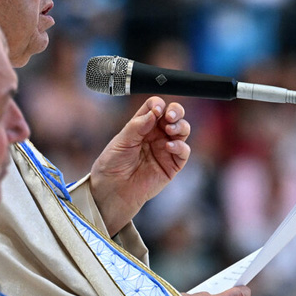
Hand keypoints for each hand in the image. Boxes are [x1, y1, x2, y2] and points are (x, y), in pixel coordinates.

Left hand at [90, 97, 190, 235]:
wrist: (112, 190)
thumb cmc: (112, 165)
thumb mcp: (121, 141)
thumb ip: (137, 126)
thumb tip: (154, 112)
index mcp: (142, 125)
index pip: (155, 107)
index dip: (158, 105)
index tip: (156, 110)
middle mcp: (156, 134)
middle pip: (174, 115)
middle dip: (176, 111)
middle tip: (169, 116)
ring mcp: (165, 148)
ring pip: (182, 130)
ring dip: (180, 126)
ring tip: (169, 129)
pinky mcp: (172, 165)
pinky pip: (184, 151)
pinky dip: (180, 146)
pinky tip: (169, 146)